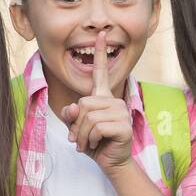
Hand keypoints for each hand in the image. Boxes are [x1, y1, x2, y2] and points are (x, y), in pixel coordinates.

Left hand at [61, 28, 132, 175]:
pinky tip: (96, 145)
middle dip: (76, 125)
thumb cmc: (94, 143)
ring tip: (86, 143)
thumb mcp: (77, 128)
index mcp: (103, 97)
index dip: (100, 53)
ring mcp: (121, 112)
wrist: (110, 162)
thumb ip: (71, 115)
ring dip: (81, 135)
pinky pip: (97, 127)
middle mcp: (114, 100)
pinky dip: (90, 139)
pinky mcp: (124, 125)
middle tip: (79, 138)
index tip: (101, 33)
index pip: (101, 72)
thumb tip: (72, 108)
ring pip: (88, 117)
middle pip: (83, 103)